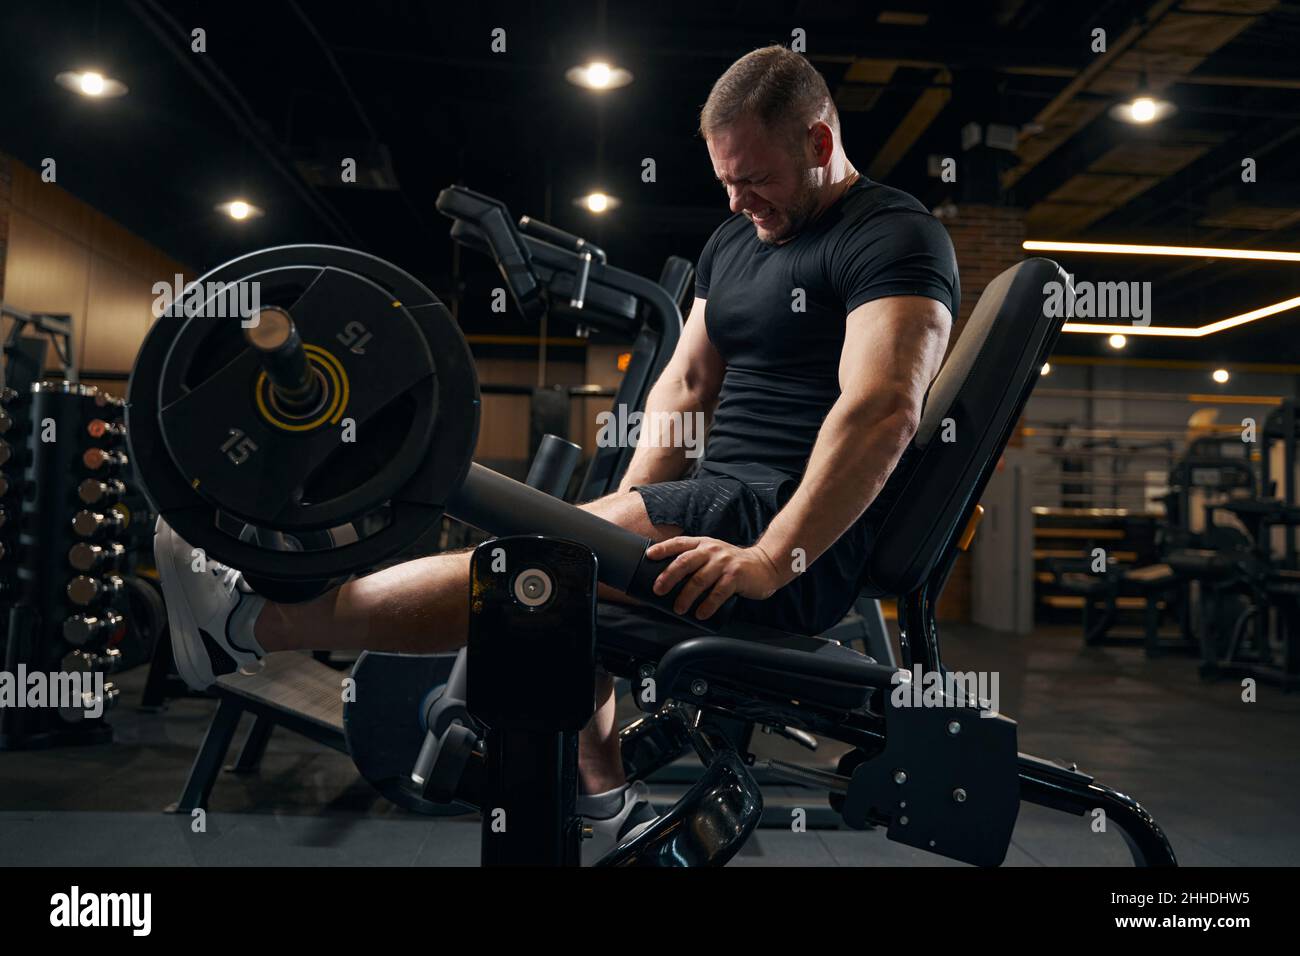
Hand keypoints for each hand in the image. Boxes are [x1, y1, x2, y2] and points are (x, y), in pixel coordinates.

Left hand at [645, 536, 785, 619]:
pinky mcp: (736, 576)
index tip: (649, 556)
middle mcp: (712, 550)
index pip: (679, 543)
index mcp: (703, 544)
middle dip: (668, 576)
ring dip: (686, 596)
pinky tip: (700, 614)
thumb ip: (696, 561)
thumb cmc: (733, 564)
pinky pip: (718, 593)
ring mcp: (724, 563)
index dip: (663, 548)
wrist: (765, 565)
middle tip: (658, 590)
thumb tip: (669, 581)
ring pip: (699, 579)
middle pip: (685, 562)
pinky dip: (707, 605)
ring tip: (678, 609)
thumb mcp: (714, 555)